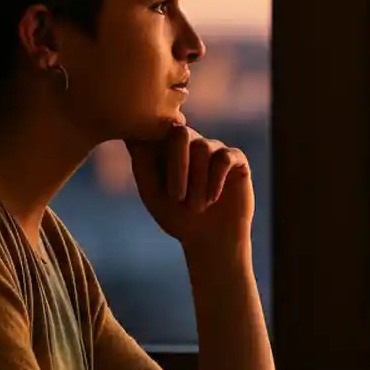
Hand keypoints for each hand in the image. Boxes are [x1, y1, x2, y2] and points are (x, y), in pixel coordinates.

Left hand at [125, 122, 253, 255]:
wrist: (211, 240)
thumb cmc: (177, 217)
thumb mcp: (152, 193)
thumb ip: (143, 164)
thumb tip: (132, 134)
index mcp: (167, 147)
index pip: (157, 130)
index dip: (155, 147)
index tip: (156, 177)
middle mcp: (191, 142)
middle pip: (180, 132)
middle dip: (177, 166)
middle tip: (177, 197)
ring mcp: (214, 149)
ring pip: (202, 147)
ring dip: (197, 181)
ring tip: (197, 206)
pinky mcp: (236, 159)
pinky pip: (224, 158)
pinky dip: (216, 180)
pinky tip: (213, 199)